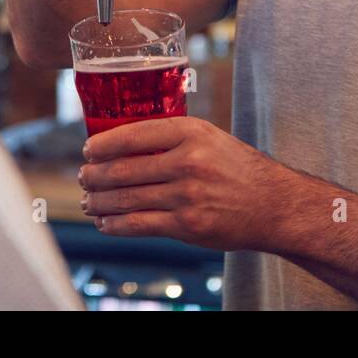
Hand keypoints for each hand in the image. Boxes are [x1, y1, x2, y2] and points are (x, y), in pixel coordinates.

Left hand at [78, 116, 296, 251]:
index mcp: (191, 132)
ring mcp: (187, 195)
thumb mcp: (209, 138)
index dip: (103, 144)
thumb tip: (124, 144)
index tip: (88, 150)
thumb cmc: (237, 168)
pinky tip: (106, 222)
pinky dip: (116, 225)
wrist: (273, 204)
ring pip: (126, 198)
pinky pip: (139, 224)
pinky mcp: (187, 226)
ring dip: (99, 202)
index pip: (134, 134)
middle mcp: (188, 161)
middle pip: (124, 169)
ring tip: (88, 202)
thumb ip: (172, 139)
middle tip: (83, 178)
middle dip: (95, 176)